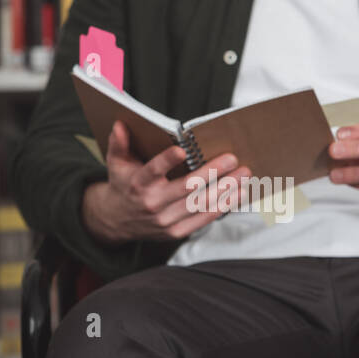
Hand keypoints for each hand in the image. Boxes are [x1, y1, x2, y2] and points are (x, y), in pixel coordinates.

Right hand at [82, 119, 251, 243]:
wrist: (117, 220)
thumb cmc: (124, 185)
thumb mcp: (116, 163)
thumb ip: (118, 143)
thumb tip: (120, 125)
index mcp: (137, 183)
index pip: (152, 170)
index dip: (166, 161)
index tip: (180, 149)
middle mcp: (152, 203)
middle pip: (186, 187)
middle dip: (211, 172)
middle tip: (231, 158)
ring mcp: (165, 220)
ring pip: (199, 203)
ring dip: (224, 189)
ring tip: (242, 175)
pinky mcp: (175, 232)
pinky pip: (202, 219)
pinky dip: (222, 206)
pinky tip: (237, 194)